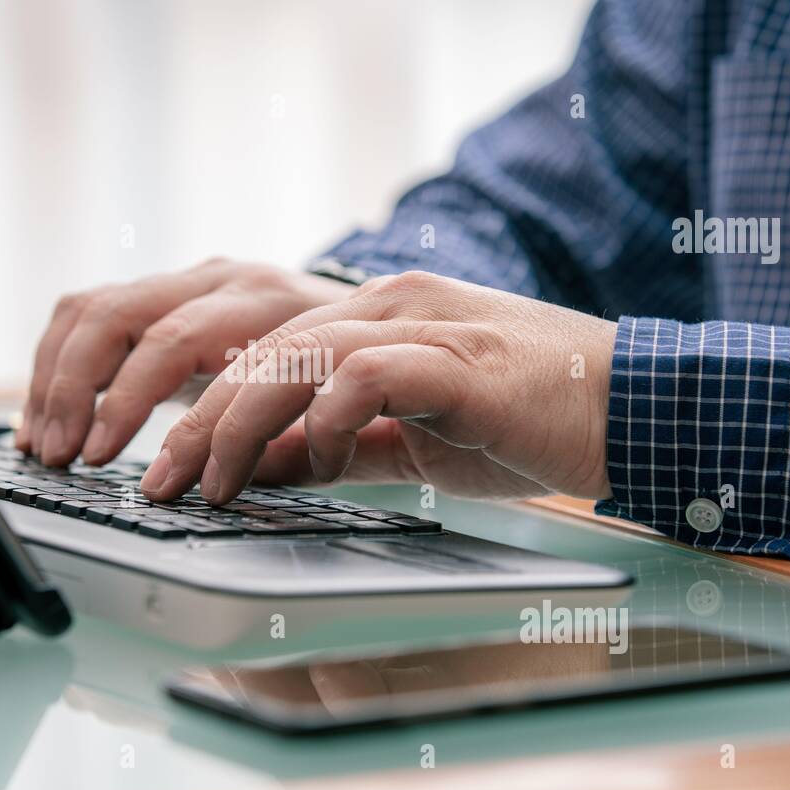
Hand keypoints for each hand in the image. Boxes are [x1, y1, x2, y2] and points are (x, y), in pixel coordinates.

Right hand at [17, 258, 355, 465]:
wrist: (380, 320)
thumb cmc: (364, 375)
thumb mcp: (344, 410)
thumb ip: (292, 448)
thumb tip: (220, 488)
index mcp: (267, 303)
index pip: (173, 341)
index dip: (127, 402)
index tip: (99, 459)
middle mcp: (221, 279)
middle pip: (116, 315)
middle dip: (74, 390)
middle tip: (59, 457)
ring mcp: (189, 281)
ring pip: (90, 308)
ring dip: (55, 378)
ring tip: (42, 446)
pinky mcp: (166, 296)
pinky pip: (90, 314)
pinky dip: (59, 365)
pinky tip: (49, 418)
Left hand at [139, 270, 616, 503]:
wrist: (628, 409)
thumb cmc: (519, 423)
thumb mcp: (402, 440)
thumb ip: (330, 447)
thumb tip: (256, 471)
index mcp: (367, 315)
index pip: (254, 346)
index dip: (194, 403)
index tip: (160, 467)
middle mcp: (384, 304)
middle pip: (254, 344)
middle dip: (191, 418)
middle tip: (161, 482)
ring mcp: (421, 322)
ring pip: (294, 354)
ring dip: (237, 424)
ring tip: (213, 485)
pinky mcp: (457, 358)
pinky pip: (365, 374)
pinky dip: (327, 421)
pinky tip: (322, 462)